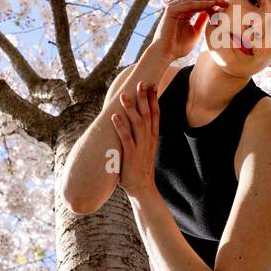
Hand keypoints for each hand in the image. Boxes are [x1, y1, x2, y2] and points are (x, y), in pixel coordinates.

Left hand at [110, 80, 160, 197]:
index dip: (154, 99)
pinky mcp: (131, 154)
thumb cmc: (140, 167)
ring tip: (123, 96)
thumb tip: (135, 120)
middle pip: (148, 114)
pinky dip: (120, 127)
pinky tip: (114, 117)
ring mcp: (141, 146)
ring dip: (131, 109)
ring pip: (138, 123)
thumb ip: (141, 135)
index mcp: (153, 136)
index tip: (152, 85)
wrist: (142, 188)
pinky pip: (126, 138)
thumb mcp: (145, 148)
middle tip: (140, 83)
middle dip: (144, 98)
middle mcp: (149, 139)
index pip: (156, 113)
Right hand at [149, 0, 228, 61]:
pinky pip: (189, 3)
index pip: (200, 0)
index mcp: (184, 11)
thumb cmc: (178, 46)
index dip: (213, 0)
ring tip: (221, 1)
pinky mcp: (171, 10)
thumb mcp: (195, 32)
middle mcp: (178, 6)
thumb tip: (212, 12)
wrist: (166, 54)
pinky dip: (201, 3)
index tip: (226, 4)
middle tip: (225, 1)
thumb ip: (202, 21)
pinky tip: (211, 4)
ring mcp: (174, 7)